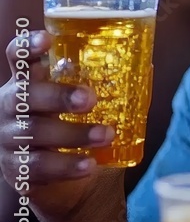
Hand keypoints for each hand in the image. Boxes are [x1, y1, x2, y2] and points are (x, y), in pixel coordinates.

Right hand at [0, 30, 117, 220]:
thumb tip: (144, 64)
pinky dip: (66, 166)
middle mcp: (12, 107)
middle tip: (91, 100)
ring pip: (33, 133)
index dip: (27, 47)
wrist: (67, 181)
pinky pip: (36, 167)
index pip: (18, 57)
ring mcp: (9, 139)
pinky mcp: (15, 169)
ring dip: (73, 134)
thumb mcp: (87, 102)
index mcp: (29, 81)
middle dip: (58, 96)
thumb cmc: (76, 127)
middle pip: (24, 95)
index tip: (47, 40)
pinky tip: (89, 165)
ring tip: (106, 135)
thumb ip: (106, 83)